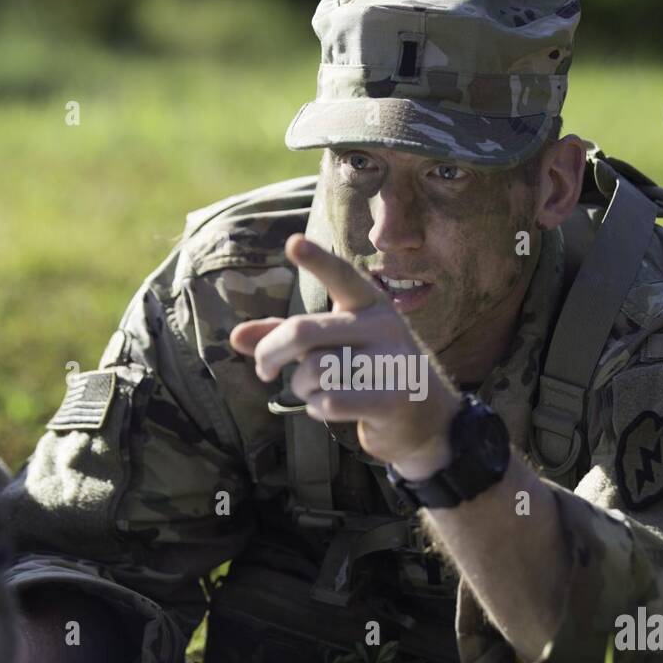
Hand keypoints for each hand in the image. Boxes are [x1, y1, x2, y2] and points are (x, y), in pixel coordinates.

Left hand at [229, 234, 457, 477]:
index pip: (340, 276)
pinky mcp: (393, 398)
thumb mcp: (333, 345)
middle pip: (302, 332)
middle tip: (263, 371)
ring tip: (315, 392)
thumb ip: (285, 336)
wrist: (427, 420)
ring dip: (302, 388)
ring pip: (313, 371)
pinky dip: (318, 409)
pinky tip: (328, 408)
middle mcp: (383, 325)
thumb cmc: (368, 373)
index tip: (293, 242)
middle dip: (270, 354)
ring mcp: (392, 362)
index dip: (317, 260)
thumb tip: (236, 337)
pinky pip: (330, 401)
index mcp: (369, 303)